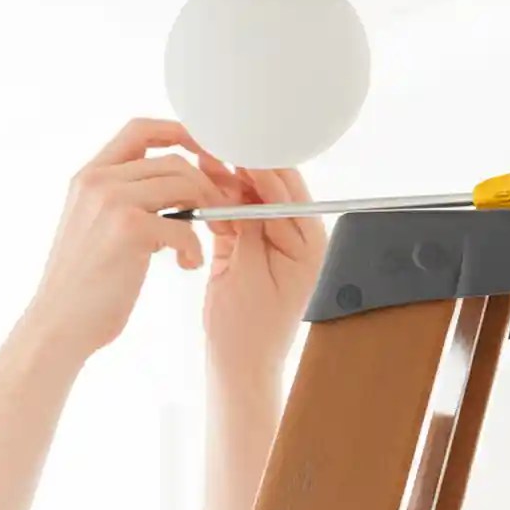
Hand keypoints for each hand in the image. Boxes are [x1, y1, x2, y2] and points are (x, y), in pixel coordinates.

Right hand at [20, 119, 220, 361]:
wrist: (59, 325)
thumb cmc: (84, 285)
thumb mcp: (94, 226)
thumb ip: (123, 200)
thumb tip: (176, 191)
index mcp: (89, 176)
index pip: (140, 129)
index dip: (180, 133)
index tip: (206, 154)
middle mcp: (97, 181)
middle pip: (173, 160)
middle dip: (205, 185)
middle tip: (217, 214)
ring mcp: (112, 201)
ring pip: (184, 185)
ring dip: (205, 214)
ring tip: (196, 245)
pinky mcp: (129, 229)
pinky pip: (185, 227)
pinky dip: (194, 248)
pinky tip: (186, 265)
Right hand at [198, 157, 327, 372]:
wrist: (236, 365)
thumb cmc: (248, 330)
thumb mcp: (247, 270)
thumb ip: (247, 225)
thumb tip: (242, 182)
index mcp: (309, 243)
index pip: (288, 191)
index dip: (261, 166)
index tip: (237, 144)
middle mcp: (297, 237)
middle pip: (270, 188)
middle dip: (241, 169)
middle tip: (212, 148)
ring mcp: (272, 240)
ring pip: (249, 198)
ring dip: (226, 184)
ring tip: (201, 165)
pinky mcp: (248, 246)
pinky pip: (235, 213)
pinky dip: (218, 204)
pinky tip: (200, 193)